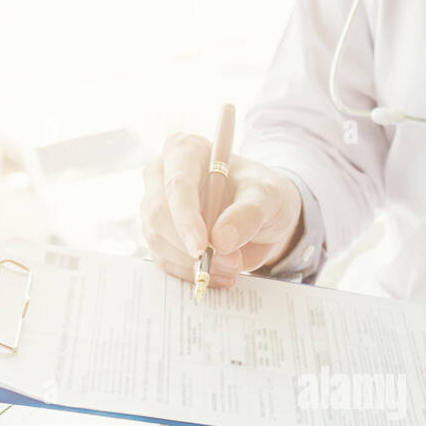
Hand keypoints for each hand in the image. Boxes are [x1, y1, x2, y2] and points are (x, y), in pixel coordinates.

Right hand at [139, 132, 302, 287]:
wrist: (263, 215)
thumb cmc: (261, 194)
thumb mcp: (268, 197)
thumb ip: (248, 214)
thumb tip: (221, 241)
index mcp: (186, 151)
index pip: (176, 185)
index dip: (185, 219)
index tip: (201, 248)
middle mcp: (162, 175)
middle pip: (158, 215)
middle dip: (191, 247)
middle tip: (230, 264)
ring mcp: (156, 206)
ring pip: (157, 241)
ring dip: (192, 264)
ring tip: (232, 268)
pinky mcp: (159, 235)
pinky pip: (164, 260)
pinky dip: (189, 274)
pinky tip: (218, 275)